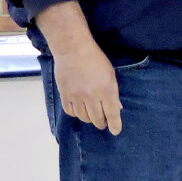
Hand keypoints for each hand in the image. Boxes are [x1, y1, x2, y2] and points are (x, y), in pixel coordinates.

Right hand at [36, 1, 122, 134]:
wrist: (73, 50)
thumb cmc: (95, 59)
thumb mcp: (110, 74)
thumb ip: (113, 92)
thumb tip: (116, 108)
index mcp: (106, 90)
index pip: (112, 113)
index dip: (115, 125)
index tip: (116, 131)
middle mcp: (91, 96)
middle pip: (97, 119)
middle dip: (102, 123)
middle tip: (103, 122)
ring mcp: (77, 97)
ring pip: (83, 117)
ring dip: (89, 118)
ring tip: (92, 114)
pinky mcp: (65, 95)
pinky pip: (70, 112)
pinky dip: (76, 113)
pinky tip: (79, 109)